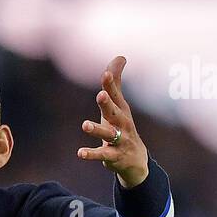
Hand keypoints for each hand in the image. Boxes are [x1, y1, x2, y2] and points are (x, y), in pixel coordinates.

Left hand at [78, 56, 148, 188]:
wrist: (136, 159)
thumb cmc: (122, 127)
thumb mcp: (119, 105)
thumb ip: (116, 82)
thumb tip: (120, 57)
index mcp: (121, 109)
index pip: (115, 94)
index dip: (110, 84)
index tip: (106, 74)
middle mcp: (122, 123)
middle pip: (114, 112)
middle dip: (107, 104)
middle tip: (100, 95)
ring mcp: (119, 140)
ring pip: (108, 134)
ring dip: (97, 129)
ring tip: (84, 125)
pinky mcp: (113, 156)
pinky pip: (102, 155)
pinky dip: (91, 154)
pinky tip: (80, 152)